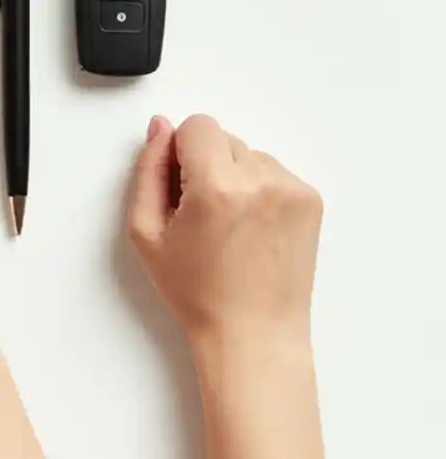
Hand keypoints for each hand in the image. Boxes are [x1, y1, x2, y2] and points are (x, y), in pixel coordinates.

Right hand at [126, 114, 323, 346]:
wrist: (253, 333)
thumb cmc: (195, 291)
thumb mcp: (147, 234)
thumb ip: (148, 172)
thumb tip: (160, 126)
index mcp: (216, 187)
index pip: (197, 125)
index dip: (180, 152)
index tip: (180, 189)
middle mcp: (261, 179)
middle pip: (223, 137)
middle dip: (206, 164)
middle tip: (202, 214)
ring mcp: (292, 189)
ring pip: (249, 154)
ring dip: (234, 175)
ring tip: (229, 225)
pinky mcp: (311, 200)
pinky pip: (273, 172)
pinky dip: (259, 190)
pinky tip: (252, 228)